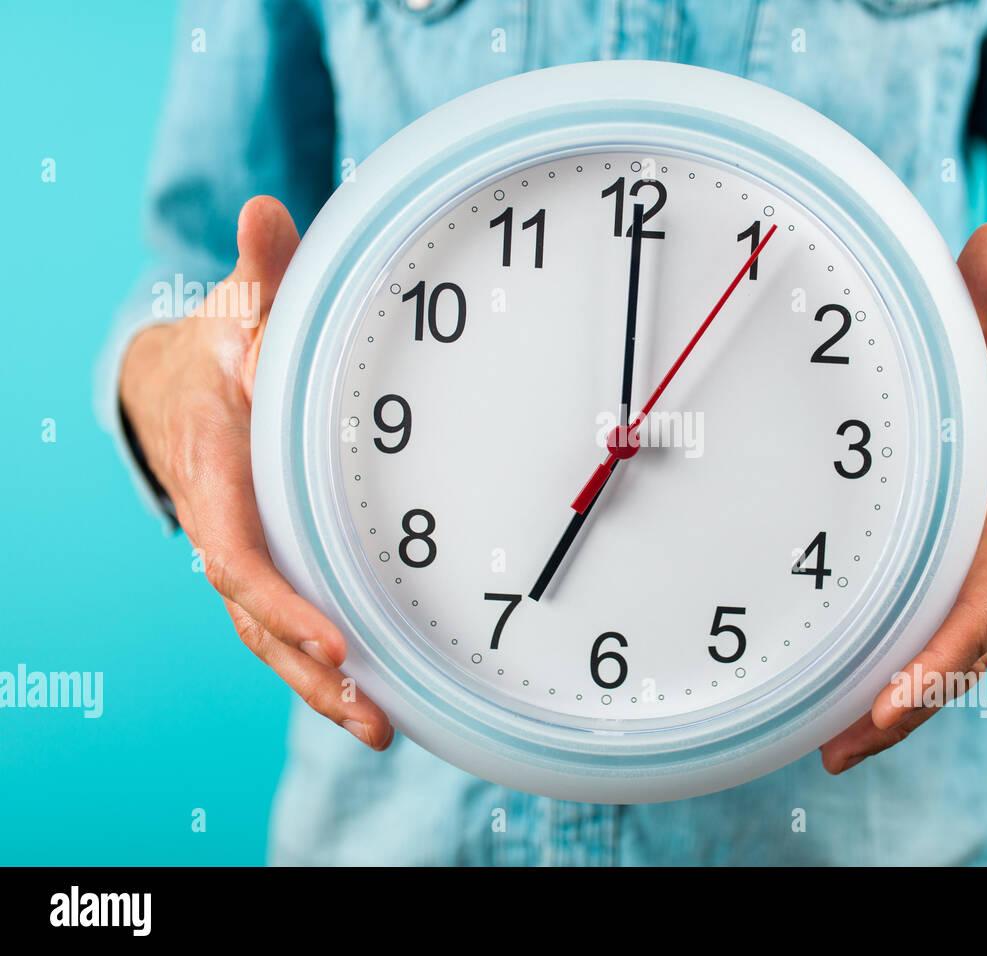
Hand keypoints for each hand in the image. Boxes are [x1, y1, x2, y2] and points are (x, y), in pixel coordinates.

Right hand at [120, 196, 393, 749]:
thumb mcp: (239, 310)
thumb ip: (259, 277)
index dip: (278, 601)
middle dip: (312, 674)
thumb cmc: (220, 351)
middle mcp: (228, 529)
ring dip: (323, 686)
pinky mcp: (271, 566)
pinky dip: (323, 665)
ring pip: (274, 637)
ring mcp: (247, 555)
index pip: (237, 551)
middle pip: (259, 619)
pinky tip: (375, 695)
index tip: (331, 639)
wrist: (182, 387)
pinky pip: (290, 625)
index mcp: (218, 473)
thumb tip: (267, 214)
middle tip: (374, 718)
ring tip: (382, 727)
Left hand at [821, 222, 986, 772]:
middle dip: (901, 710)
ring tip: (829, 744)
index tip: (887, 702)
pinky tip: (852, 696)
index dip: (938, 659)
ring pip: (952, 656)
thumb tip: (986, 242)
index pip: (980, 606)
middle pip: (958, 655)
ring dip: (897, 704)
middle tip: (833, 750)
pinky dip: (908, 672)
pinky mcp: (982, 580)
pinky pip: (948, 636)